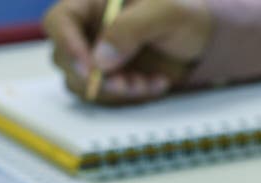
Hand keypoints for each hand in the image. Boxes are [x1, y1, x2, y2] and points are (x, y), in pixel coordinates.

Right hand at [42, 0, 211, 103]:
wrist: (201, 38)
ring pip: (84, 83)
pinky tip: (157, 82)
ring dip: (115, 90)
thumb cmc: (183, 14)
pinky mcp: (111, 79)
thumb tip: (99, 60)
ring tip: (147, 82)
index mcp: (93, 3)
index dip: (67, 45)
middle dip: (95, 77)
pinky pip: (108, 96)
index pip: (59, 21)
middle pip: (65, 59)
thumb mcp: (165, 12)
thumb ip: (131, 28)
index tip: (91, 68)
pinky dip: (131, 95)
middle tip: (125, 83)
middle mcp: (89, 30)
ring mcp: (98, 56)